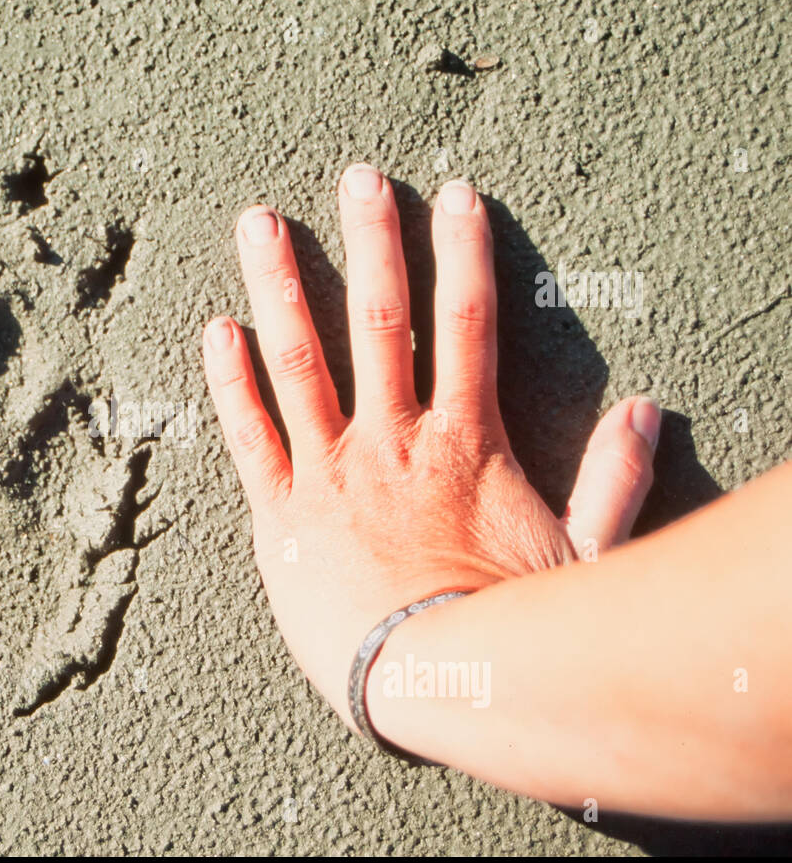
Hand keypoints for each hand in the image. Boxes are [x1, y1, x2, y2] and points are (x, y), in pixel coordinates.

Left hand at [202, 165, 658, 729]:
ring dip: (280, 285)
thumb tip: (648, 414)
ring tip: (258, 224)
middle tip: (357, 178)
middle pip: (381, 319)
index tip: (456, 196)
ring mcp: (331, 471)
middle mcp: (392, 439)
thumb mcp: (582, 555)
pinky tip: (213, 329)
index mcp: (464, 441)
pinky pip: (248, 434)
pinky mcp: (279, 514)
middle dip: (371, 242)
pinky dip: (228, 380)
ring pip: (301, 359)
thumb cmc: (508, 630)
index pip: (468, 324)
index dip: (464, 254)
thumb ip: (615, 481)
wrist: (436, 684)